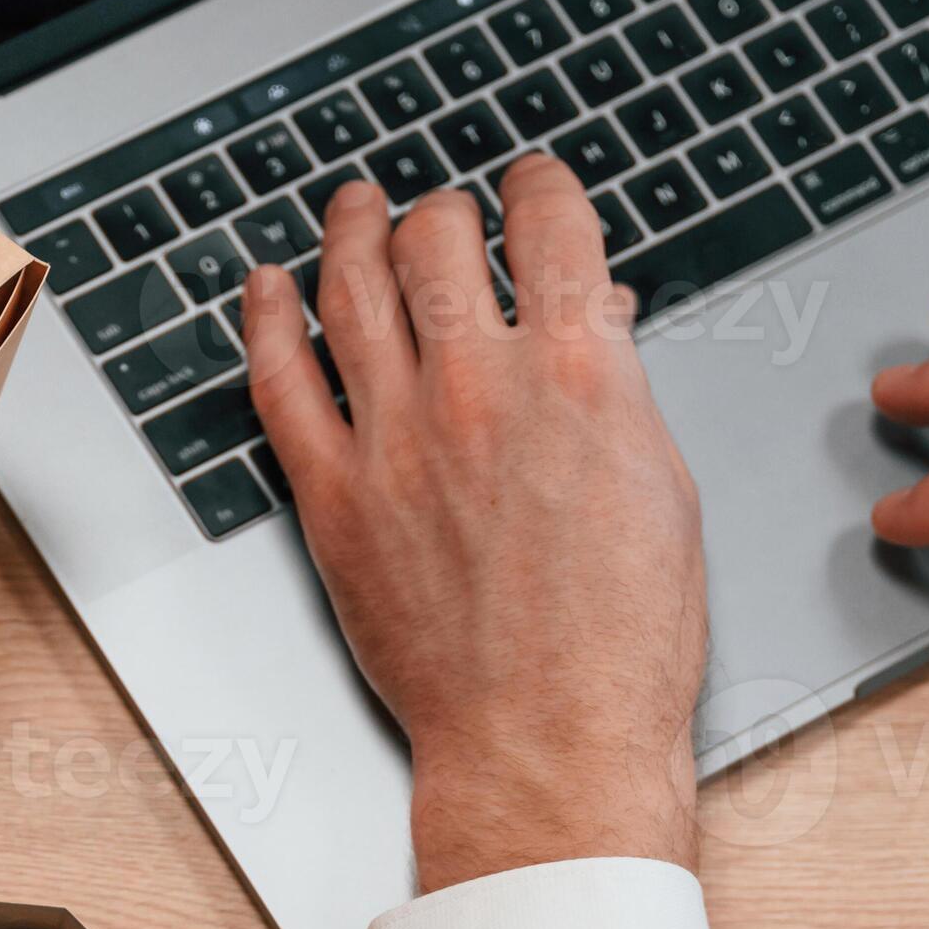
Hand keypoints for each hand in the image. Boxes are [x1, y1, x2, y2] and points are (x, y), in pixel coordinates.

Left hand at [240, 158, 708, 893]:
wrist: (550, 741)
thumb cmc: (622, 644)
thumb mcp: (663, 490)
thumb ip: (620, 391)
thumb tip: (598, 323)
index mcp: (580, 376)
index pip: (551, 224)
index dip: (539, 186)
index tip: (531, 187)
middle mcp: (480, 388)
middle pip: (440, 238)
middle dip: (446, 209)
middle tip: (445, 214)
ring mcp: (394, 438)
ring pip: (350, 284)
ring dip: (353, 228)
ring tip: (355, 207)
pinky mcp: (332, 496)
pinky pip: (278, 378)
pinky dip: (265, 316)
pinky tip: (265, 286)